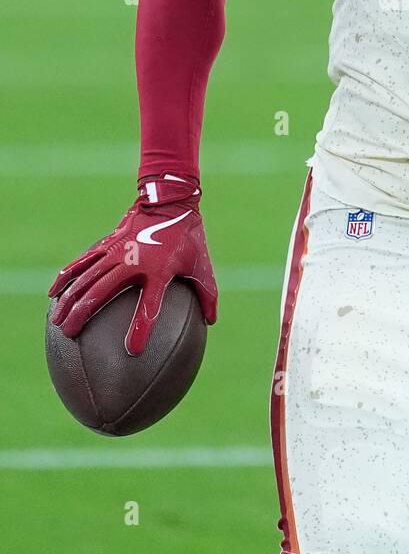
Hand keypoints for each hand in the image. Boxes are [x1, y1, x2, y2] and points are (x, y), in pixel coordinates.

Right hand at [49, 174, 216, 354]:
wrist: (169, 202)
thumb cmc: (189, 238)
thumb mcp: (203, 266)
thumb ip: (208, 295)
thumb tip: (211, 322)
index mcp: (159, 271)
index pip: (150, 305)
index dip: (141, 329)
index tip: (132, 351)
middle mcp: (133, 262)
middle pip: (101, 291)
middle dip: (83, 314)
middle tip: (70, 334)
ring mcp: (116, 252)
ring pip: (86, 278)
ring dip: (69, 299)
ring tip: (57, 321)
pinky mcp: (106, 244)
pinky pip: (82, 263)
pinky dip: (66, 276)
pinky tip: (53, 292)